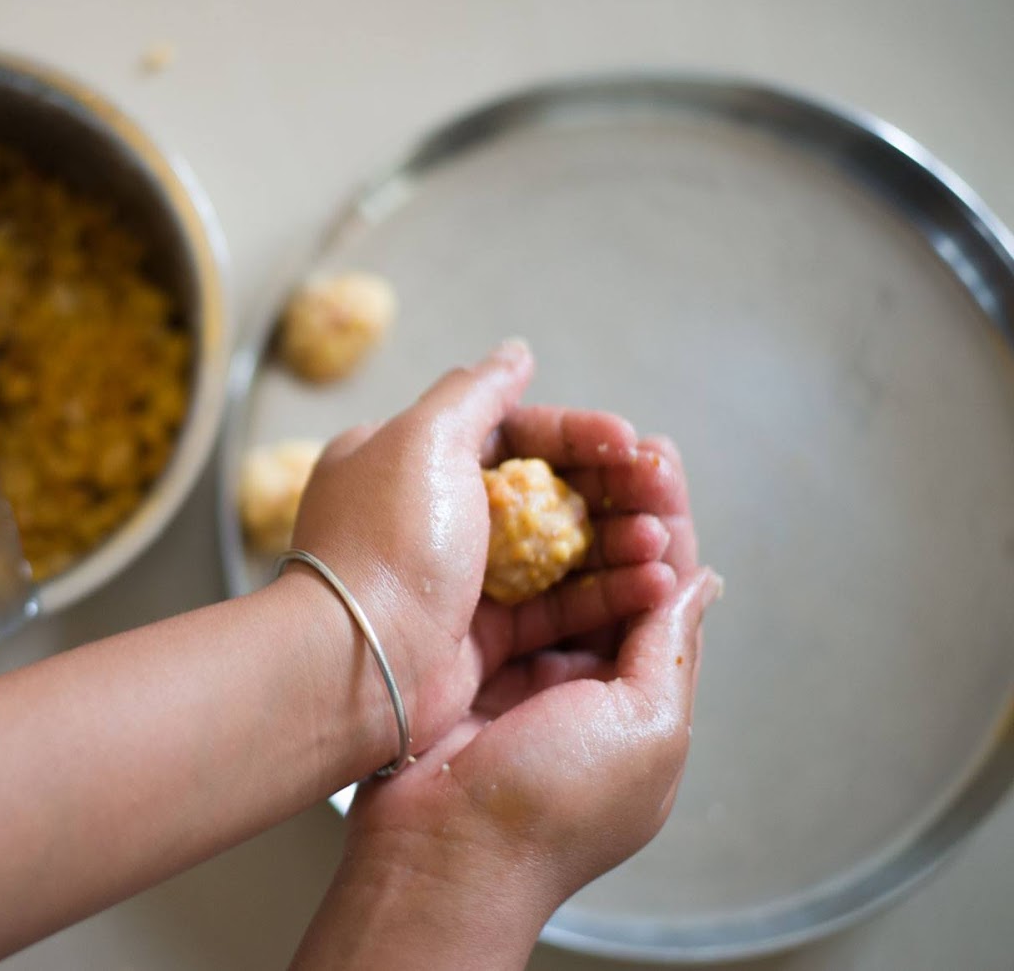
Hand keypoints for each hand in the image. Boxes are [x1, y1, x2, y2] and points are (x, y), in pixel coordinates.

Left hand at [288, 340, 675, 753]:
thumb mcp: (425, 441)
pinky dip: (605, 595)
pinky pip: (556, 608)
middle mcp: (431, 517)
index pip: (509, 433)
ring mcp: (457, 580)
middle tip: (662, 491)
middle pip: (541, 492)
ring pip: (555, 550)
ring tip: (662, 541)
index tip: (630, 440)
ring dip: (616, 542)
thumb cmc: (387, 543)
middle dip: (608, 489)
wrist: (354, 662)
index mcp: (407, 461)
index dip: (575, 433)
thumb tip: (515, 353)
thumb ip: (475, 392)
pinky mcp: (482, 637)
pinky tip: (654, 584)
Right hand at [345, 430, 711, 894]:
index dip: (668, 529)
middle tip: (627, 447)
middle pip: (611, 574)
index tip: (661, 467)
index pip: (663, 598)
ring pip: (557, 571)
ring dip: (576, 515)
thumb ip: (669, 648)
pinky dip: (516, 539)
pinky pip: (501, 584)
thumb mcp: (646, 729)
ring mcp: (522, 666)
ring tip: (585, 456)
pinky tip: (520, 494)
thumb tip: (700, 581)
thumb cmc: (554, 804)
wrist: (442, 849)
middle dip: (625, 509)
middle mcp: (584, 682)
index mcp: (639, 705)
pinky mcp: (468, 655)